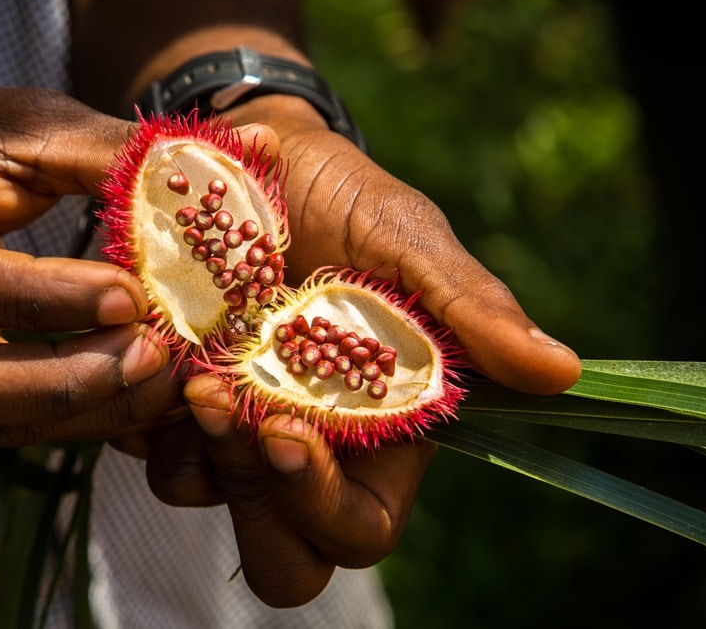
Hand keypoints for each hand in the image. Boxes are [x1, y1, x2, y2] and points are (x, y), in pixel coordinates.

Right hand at [0, 84, 179, 445]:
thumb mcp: (15, 122)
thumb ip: (101, 152)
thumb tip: (216, 174)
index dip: (37, 298)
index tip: (129, 295)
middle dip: (57, 382)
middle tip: (154, 357)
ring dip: (70, 412)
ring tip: (157, 381)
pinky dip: (66, 417)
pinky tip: (132, 393)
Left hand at [141, 94, 580, 608]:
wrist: (254, 154)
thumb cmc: (345, 196)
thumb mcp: (405, 238)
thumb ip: (469, 306)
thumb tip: (562, 371)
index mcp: (379, 433)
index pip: (357, 529)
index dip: (320, 502)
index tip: (286, 427)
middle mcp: (309, 447)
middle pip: (281, 551)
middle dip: (251, 492)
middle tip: (220, 401)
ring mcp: (235, 430)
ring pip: (205, 501)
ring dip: (190, 451)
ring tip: (184, 364)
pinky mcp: (175, 401)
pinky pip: (150, 451)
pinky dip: (144, 416)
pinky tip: (152, 352)